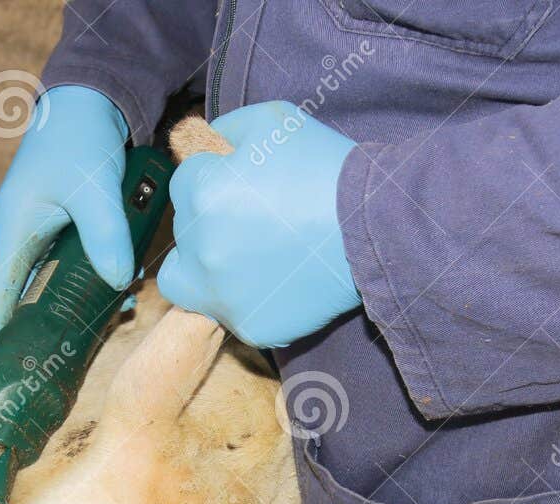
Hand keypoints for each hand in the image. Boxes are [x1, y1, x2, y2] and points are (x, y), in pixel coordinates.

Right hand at [0, 85, 133, 351]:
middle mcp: (26, 237)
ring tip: (104, 330)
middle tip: (55, 369)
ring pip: (56, 286)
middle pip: (25, 298)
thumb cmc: (80, 137)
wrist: (92, 98)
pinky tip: (124, 295)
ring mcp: (48, 234)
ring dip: (77, 308)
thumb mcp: (93, 187)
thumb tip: (119, 285)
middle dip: (40, 332)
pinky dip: (97, 283)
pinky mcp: (71, 229)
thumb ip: (105, 234)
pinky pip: (78, 268)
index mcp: (15, 230)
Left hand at [159, 102, 360, 348]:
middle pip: (185, 233)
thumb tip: (202, 148)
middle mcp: (203, 249)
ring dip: (206, 268)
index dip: (211, 180)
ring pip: (187, 282)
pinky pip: (230, 313)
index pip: (183, 185)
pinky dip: (244, 299)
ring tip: (245, 256)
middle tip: (251, 218)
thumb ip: (222, 131)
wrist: (376, 225)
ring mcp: (224, 295)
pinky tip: (273, 280)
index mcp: (202, 193)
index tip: (240, 184)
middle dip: (208, 222)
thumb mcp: (270, 121)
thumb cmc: (325, 169)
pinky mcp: (251, 327)